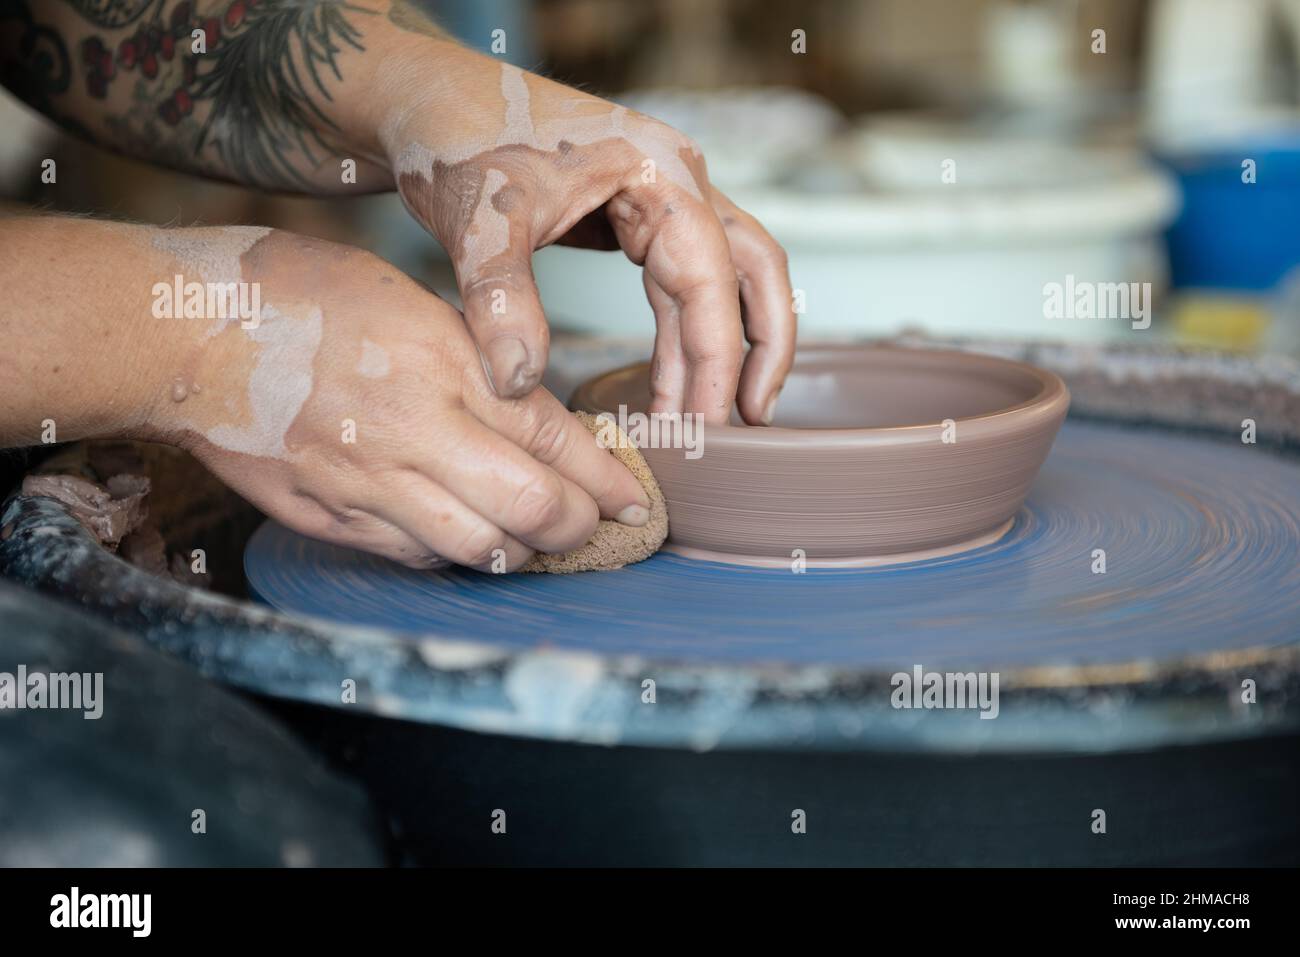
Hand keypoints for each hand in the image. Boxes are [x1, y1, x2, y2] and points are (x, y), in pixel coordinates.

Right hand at [151, 230, 650, 569]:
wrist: (189, 332)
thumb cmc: (302, 296)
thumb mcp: (413, 305)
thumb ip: (477, 364)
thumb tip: (535, 417)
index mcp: (446, 365)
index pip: (555, 441)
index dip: (606, 480)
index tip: (633, 500)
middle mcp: (417, 432)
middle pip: (531, 508)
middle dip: (579, 528)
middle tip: (595, 527)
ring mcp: (370, 483)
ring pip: (478, 550)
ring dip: (521, 553)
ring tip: (536, 544)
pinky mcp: (331, 517)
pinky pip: (413, 558)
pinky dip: (453, 558)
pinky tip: (465, 544)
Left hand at [376, 44, 795, 424]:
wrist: (429, 101)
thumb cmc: (459, 138)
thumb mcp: (477, 220)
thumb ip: (499, 300)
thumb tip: (519, 383)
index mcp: (657, 171)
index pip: (712, 277)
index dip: (716, 358)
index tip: (707, 425)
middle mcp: (676, 181)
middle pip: (753, 270)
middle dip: (761, 350)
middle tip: (750, 424)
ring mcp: (661, 199)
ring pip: (723, 281)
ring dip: (720, 351)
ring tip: (709, 423)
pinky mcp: (636, 219)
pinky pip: (681, 285)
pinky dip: (683, 337)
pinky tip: (670, 386)